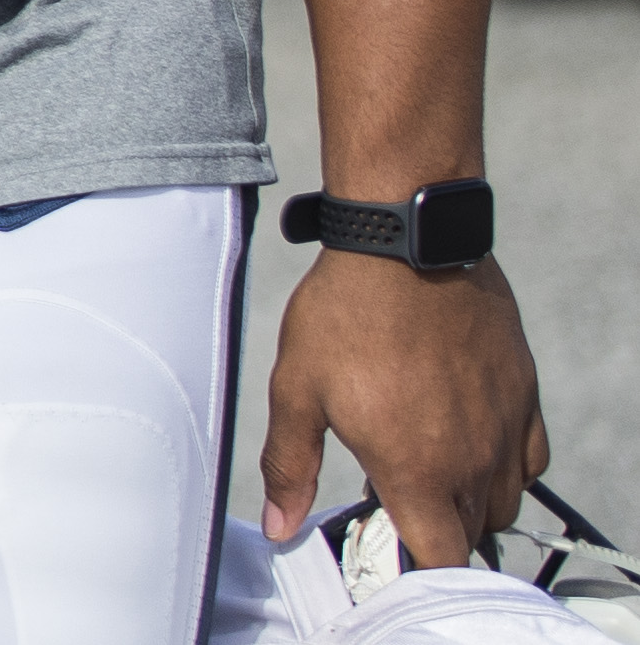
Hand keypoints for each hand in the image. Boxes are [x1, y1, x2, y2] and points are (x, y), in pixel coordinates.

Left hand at [262, 246, 546, 563]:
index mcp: (417, 470)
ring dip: (470, 500)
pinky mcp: (525, 397)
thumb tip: (279, 526)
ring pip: (503, 500)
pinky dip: (504, 465)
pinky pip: (529, 459)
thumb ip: (290, 466)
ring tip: (424, 466)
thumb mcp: (297, 391)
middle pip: (470, 531)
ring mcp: (506, 430)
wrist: (404, 247)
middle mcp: (474, 461)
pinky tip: (467, 440)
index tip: (384, 536)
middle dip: (434, 526)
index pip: (439, 556)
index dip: (413, 560)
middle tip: (392, 491)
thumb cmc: (345, 316)